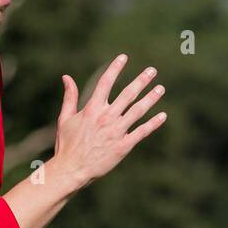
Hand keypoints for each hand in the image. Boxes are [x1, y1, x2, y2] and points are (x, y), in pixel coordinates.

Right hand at [53, 54, 165, 189]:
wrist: (72, 170)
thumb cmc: (67, 145)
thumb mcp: (65, 118)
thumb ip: (69, 97)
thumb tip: (67, 77)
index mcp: (92, 109)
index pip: (105, 82)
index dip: (115, 68)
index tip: (124, 57)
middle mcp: (106, 117)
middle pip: (127, 94)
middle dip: (141, 81)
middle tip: (152, 71)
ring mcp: (116, 131)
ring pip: (137, 111)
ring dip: (151, 98)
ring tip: (161, 88)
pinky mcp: (123, 146)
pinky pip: (141, 132)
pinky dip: (153, 123)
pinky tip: (162, 115)